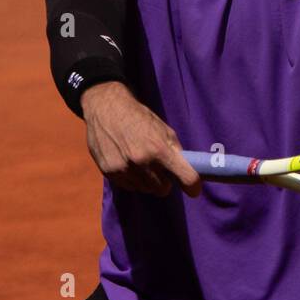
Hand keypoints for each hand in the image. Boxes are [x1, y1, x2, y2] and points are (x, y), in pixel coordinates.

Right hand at [79, 82, 200, 196]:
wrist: (106, 109)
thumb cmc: (139, 118)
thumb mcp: (164, 130)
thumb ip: (176, 151)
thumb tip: (188, 170)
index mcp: (159, 149)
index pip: (186, 178)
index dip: (193, 186)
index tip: (193, 189)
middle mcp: (141, 162)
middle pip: (163, 189)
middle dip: (165, 181)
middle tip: (160, 169)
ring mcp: (124, 169)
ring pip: (146, 190)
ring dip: (148, 181)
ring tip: (142, 164)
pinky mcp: (109, 173)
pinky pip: (129, 187)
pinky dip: (133, 180)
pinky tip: (129, 164)